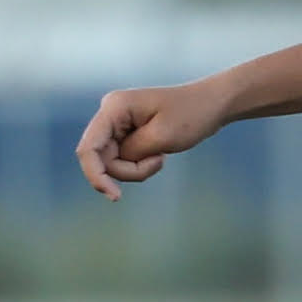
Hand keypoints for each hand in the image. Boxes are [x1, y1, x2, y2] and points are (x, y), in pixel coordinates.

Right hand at [74, 80, 230, 199]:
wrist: (212, 104)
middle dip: (129, 170)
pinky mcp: (126, 132)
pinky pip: (124, 158)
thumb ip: (132, 152)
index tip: (115, 197)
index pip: (89, 148)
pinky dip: (141, 164)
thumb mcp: (162, 137)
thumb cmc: (192, 116)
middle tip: (160, 161)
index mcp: (114, 108)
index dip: (96, 175)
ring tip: (161, 156)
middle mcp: (110, 113)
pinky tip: (159, 154)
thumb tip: (111, 163)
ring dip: (137, 168)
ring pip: (114, 161)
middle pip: (102, 158)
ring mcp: (117, 123)